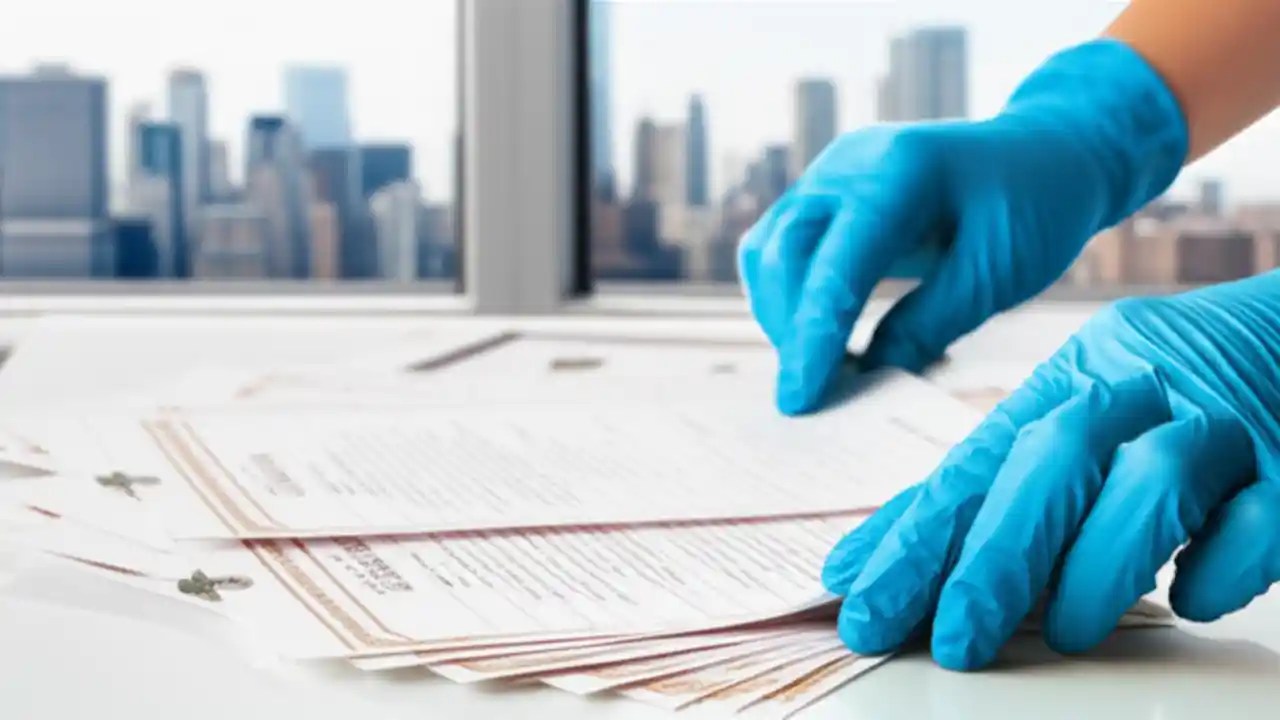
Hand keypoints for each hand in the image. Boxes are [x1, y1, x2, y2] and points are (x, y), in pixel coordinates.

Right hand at [738, 39, 1187, 414]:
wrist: (1047, 152)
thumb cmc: (1036, 207)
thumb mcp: (998, 274)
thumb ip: (927, 325)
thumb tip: (861, 380)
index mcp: (901, 171)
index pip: (835, 264)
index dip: (813, 337)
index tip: (799, 399)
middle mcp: (849, 163)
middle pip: (782, 255)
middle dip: (791, 330)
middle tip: (817, 393)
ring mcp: (829, 172)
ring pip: (768, 252)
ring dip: (783, 316)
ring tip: (824, 365)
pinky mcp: (822, 193)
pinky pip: (779, 247)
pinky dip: (789, 297)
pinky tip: (823, 334)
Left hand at [822, 272, 1279, 669]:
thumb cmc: (1174, 394)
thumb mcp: (1080, 416)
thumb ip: (990, 486)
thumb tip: (870, 559)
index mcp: (1075, 374)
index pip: (981, 458)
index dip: (917, 533)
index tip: (860, 600)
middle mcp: (1142, 387)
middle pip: (1054, 456)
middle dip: (996, 555)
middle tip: (956, 639)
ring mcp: (1227, 421)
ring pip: (1155, 479)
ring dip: (1101, 565)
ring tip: (1070, 633)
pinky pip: (1264, 518)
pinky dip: (1220, 568)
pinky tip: (1186, 602)